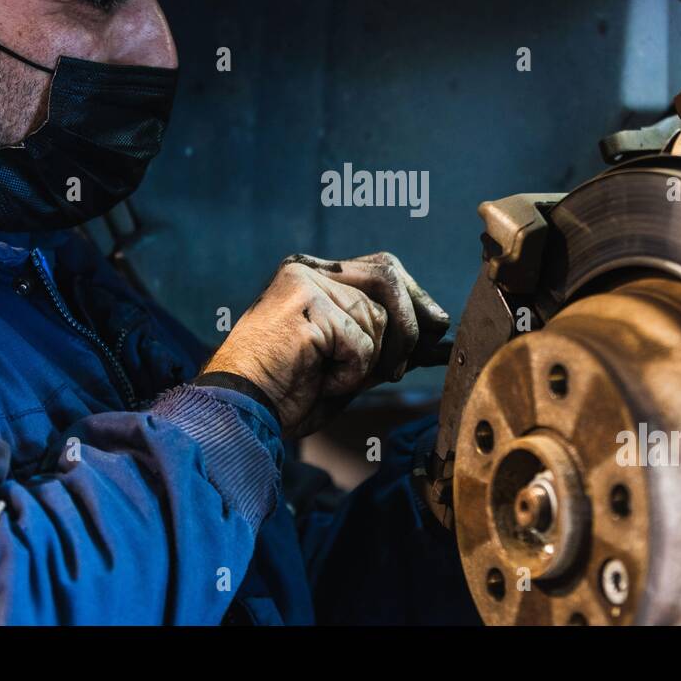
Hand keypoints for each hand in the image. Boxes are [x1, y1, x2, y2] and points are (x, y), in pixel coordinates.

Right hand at [202, 252, 449, 437]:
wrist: (241, 411)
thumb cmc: (287, 393)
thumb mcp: (349, 361)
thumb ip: (387, 341)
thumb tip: (438, 335)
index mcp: (315, 275)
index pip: (382, 269)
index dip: (414, 298)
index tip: (437, 327)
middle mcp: (308, 268)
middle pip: (387, 276)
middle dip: (408, 324)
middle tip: (398, 368)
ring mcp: (305, 282)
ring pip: (376, 316)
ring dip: (366, 361)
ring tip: (331, 378)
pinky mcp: (306, 304)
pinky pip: (359, 341)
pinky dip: (349, 373)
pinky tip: (321, 381)